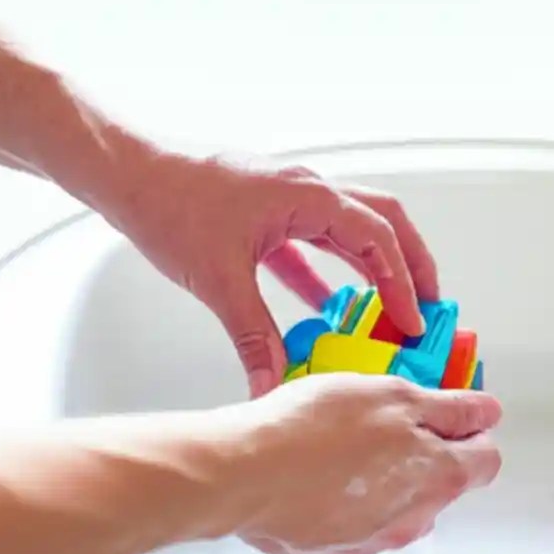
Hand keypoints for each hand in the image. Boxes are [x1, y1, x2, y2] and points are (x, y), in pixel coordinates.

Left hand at [92, 147, 439, 397]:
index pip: (377, 239)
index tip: (413, 322)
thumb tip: (271, 382)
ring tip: (390, 309)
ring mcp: (289, 198)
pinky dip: (329, 273)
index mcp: (308, 196)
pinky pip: (314, 243)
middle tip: (427, 307)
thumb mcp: (217, 279)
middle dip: (412, 264)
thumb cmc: (168, 201)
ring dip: (376, 267)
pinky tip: (328, 308)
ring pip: (352, 230)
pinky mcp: (267, 212)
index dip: (402, 283)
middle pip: (383, 222)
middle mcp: (307, 190)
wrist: (126, 171)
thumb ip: (251, 334)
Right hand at [236, 373, 501, 553]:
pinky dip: (342, 500)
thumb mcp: (393, 395)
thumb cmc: (313, 429)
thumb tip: (488, 413)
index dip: (471, 430)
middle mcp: (412, 520)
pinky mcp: (329, 551)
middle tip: (383, 420)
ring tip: (340, 444)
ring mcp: (370, 542)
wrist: (241, 474)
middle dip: (422, 452)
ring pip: (394, 505)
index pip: (486, 459)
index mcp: (438, 478)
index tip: (447, 411)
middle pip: (439, 484)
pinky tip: (313, 474)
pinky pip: (350, 522)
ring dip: (381, 478)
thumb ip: (450, 408)